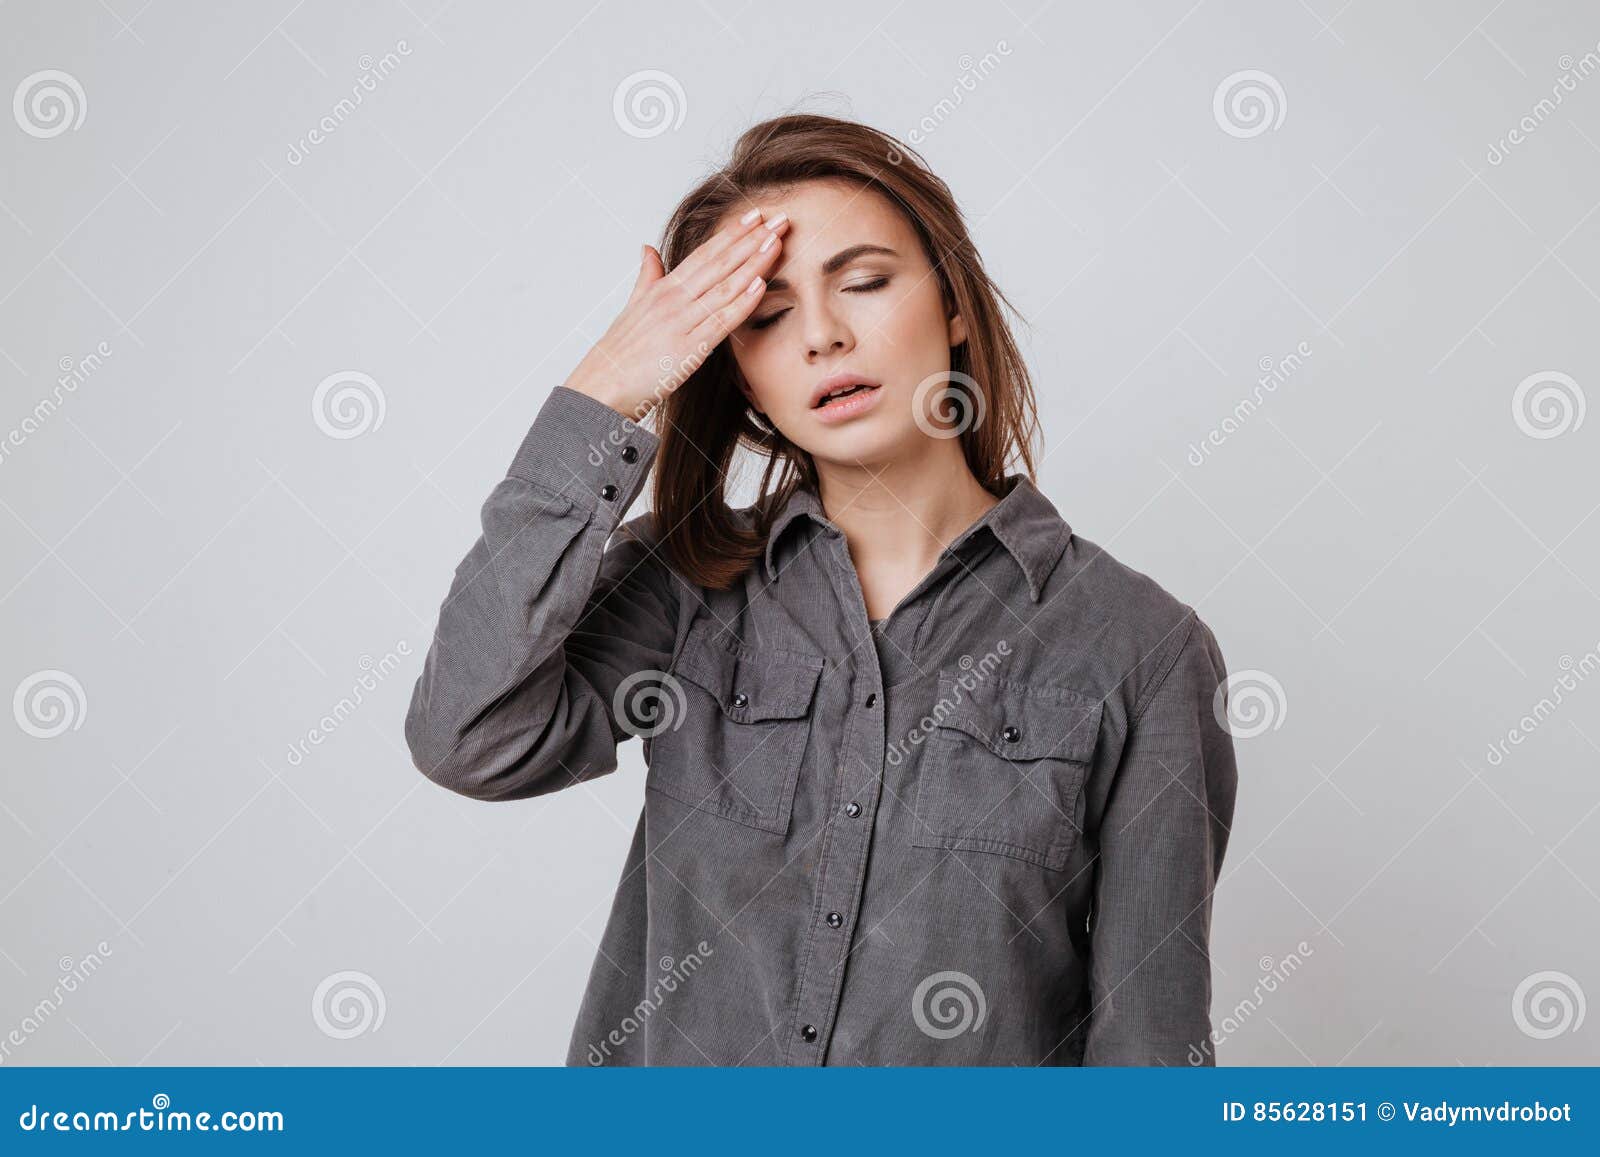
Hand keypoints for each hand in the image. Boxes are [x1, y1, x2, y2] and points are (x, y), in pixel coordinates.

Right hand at [563, 207, 788, 418]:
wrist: (602, 384)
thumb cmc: (620, 350)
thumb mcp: (633, 306)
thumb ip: (647, 277)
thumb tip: (648, 249)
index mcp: (664, 288)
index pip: (704, 254)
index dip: (732, 234)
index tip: (755, 215)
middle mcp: (674, 300)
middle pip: (719, 263)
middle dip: (751, 240)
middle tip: (779, 219)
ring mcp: (681, 323)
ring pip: (724, 288)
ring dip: (753, 264)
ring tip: (777, 242)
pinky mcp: (688, 349)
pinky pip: (719, 322)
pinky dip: (741, 303)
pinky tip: (760, 286)